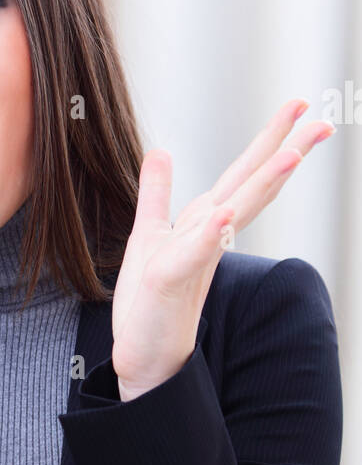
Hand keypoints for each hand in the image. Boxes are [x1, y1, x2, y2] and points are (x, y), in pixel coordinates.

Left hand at [111, 99, 335, 401]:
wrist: (143, 358)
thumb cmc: (149, 302)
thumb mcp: (147, 233)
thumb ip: (157, 193)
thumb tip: (162, 150)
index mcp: (206, 222)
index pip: (244, 174)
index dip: (270, 140)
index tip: (297, 106)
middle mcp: (209, 237)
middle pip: (253, 186)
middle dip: (285, 151)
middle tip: (321, 120)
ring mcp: (194, 257)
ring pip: (235, 214)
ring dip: (264, 185)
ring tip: (292, 154)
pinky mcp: (171, 280)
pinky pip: (193, 253)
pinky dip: (211, 234)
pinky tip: (224, 215)